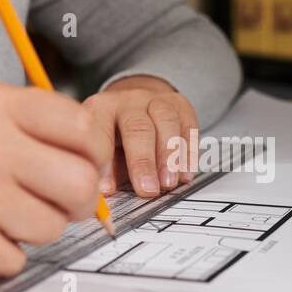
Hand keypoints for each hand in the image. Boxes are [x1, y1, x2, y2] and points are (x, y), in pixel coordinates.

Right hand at [0, 81, 111, 274]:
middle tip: (56, 202)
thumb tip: (94, 160)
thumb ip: (32, 124)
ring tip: (3, 216)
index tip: (81, 165)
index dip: (92, 153)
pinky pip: (18, 259)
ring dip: (35, 230)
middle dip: (76, 202)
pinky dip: (3, 255)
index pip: (82, 126)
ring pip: (54, 227)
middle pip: (80, 183)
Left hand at [83, 75, 199, 197]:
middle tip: (147, 189)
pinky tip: (186, 174)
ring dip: (169, 156)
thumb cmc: (117, 132)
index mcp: (102, 109)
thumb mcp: (104, 148)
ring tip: (169, 183)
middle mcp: (129, 101)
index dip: (106, 163)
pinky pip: (189, 126)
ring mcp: (157, 100)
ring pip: (166, 122)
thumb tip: (106, 190)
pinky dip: (189, 153)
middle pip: (138, 127)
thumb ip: (106, 168)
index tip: (110, 190)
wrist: (138, 101)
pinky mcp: (181, 105)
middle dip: (144, 161)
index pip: (101, 131)